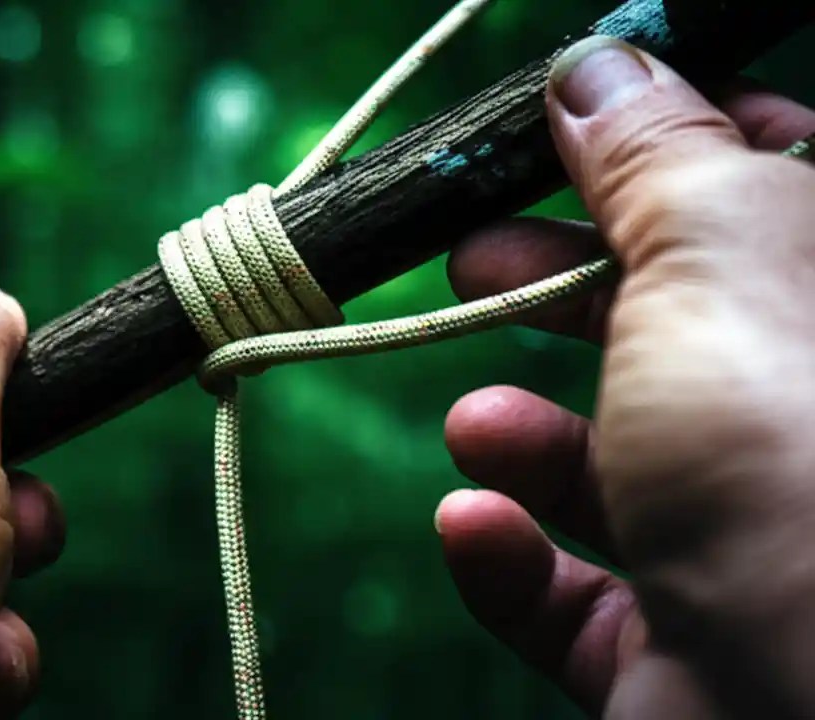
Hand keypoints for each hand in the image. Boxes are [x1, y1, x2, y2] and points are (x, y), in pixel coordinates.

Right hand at [437, 38, 814, 717]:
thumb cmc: (786, 460)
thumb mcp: (716, 257)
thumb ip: (656, 154)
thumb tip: (596, 67)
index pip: (779, 191)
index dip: (674, 143)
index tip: (568, 129)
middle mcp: (805, 428)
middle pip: (679, 326)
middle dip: (560, 285)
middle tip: (471, 255)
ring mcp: (752, 550)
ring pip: (620, 468)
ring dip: (525, 438)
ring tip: (477, 423)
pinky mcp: (682, 651)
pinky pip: (580, 598)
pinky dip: (510, 558)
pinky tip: (472, 526)